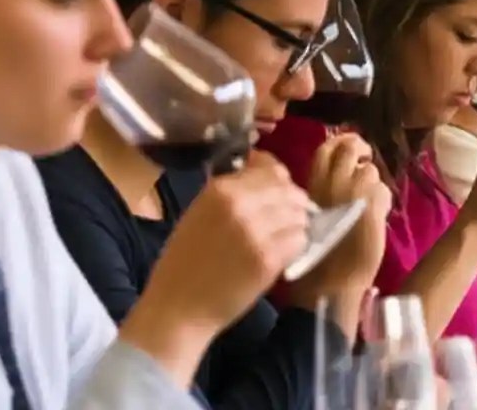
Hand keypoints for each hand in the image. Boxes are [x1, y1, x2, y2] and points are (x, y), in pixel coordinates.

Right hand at [146, 150, 309, 332]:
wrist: (177, 308)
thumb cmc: (184, 262)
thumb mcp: (200, 212)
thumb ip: (233, 192)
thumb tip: (264, 174)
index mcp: (220, 190)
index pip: (270, 169)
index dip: (279, 178)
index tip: (278, 187)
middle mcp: (241, 205)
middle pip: (289, 190)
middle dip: (293, 201)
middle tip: (285, 216)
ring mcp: (257, 232)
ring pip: (299, 214)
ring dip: (296, 224)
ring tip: (284, 235)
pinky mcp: (269, 260)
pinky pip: (299, 240)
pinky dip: (296, 245)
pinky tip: (283, 252)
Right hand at [297, 133, 391, 292]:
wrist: (330, 283)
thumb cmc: (317, 257)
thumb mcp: (310, 217)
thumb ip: (324, 192)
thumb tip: (342, 175)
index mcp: (311, 186)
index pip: (325, 148)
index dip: (340, 142)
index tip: (350, 147)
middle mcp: (332, 184)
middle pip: (350, 148)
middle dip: (361, 148)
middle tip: (366, 158)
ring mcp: (354, 193)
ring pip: (371, 171)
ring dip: (373, 184)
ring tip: (369, 203)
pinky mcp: (373, 206)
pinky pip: (384, 191)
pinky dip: (383, 202)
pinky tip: (377, 218)